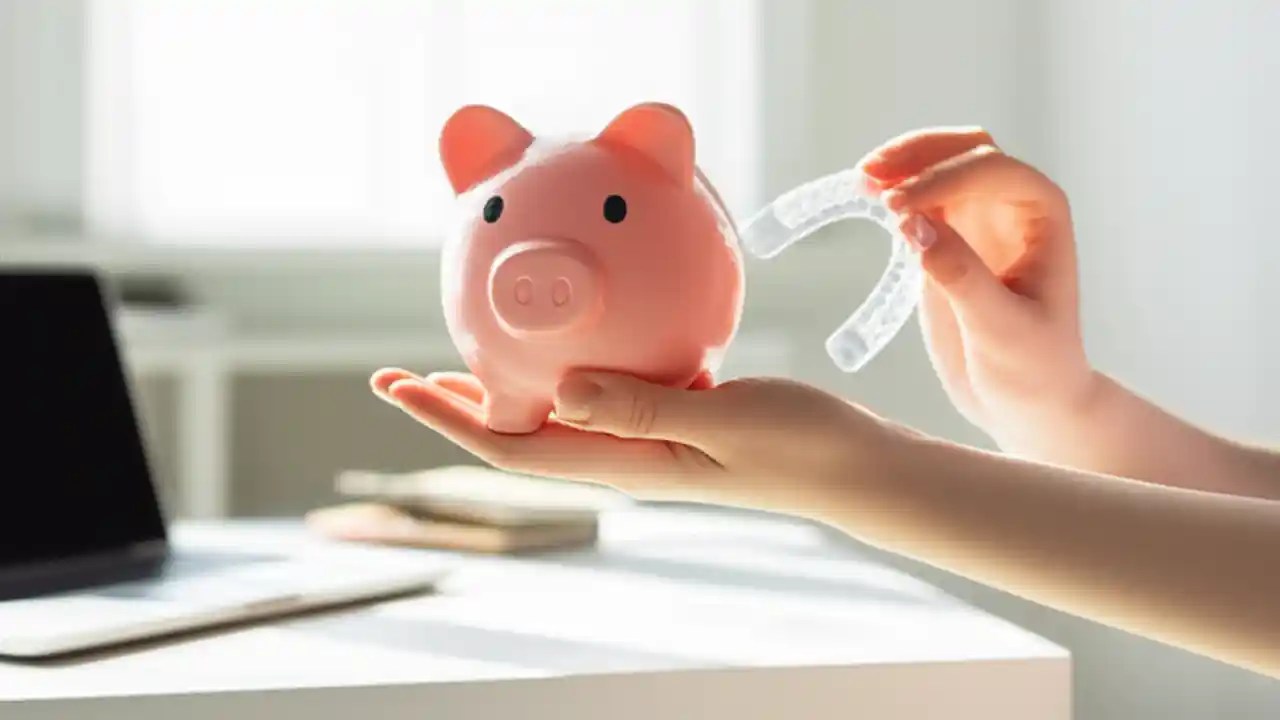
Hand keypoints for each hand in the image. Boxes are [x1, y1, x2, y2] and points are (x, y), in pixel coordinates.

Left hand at [371, 368, 909, 517]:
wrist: (855, 464)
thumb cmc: (801, 446)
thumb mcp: (723, 422)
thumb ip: (643, 409)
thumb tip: (559, 393)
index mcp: (625, 463)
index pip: (514, 447)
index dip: (450, 421)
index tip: (398, 386)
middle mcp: (623, 454)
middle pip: (517, 434)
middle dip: (454, 407)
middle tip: (398, 373)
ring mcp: (646, 437)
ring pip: (552, 413)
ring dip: (501, 389)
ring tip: (460, 357)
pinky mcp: (672, 414)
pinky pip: (600, 391)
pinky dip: (564, 366)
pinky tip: (570, 334)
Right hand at [857, 128, 1097, 446]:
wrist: (1025, 402)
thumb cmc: (1032, 369)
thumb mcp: (1000, 330)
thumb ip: (961, 276)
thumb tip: (914, 225)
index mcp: (1042, 214)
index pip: (992, 171)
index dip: (944, 179)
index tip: (897, 208)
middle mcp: (1012, 205)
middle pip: (964, 151)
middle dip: (919, 154)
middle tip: (870, 176)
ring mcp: (977, 219)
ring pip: (937, 165)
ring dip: (900, 166)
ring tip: (860, 182)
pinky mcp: (945, 240)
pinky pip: (916, 201)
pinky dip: (889, 193)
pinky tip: (861, 198)